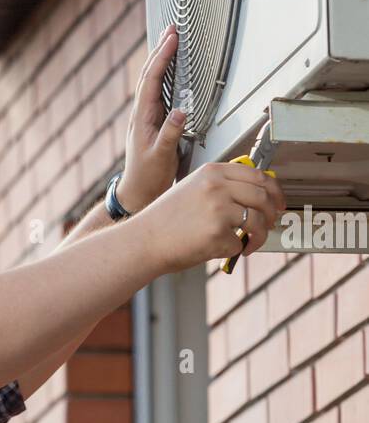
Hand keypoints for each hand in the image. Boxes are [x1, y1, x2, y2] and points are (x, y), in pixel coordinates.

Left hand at [118, 23, 187, 212]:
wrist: (137, 193)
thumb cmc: (147, 178)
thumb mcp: (162, 157)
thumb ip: (171, 134)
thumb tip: (181, 112)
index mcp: (143, 118)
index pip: (151, 80)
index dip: (162, 57)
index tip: (172, 38)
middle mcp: (142, 113)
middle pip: (149, 74)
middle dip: (160, 50)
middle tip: (171, 29)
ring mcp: (146, 117)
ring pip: (151, 81)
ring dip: (160, 59)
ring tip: (169, 40)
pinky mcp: (152, 122)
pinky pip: (157, 91)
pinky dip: (162, 76)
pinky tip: (168, 70)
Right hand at [137, 161, 286, 275]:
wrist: (144, 240)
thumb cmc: (165, 220)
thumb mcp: (193, 188)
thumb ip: (222, 186)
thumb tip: (255, 196)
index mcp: (212, 173)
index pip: (258, 175)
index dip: (274, 191)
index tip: (278, 201)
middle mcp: (217, 187)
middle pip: (263, 197)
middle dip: (272, 214)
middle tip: (270, 224)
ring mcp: (218, 210)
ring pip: (257, 221)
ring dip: (260, 236)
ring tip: (251, 243)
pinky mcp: (217, 234)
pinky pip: (239, 243)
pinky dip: (235, 250)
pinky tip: (224, 250)